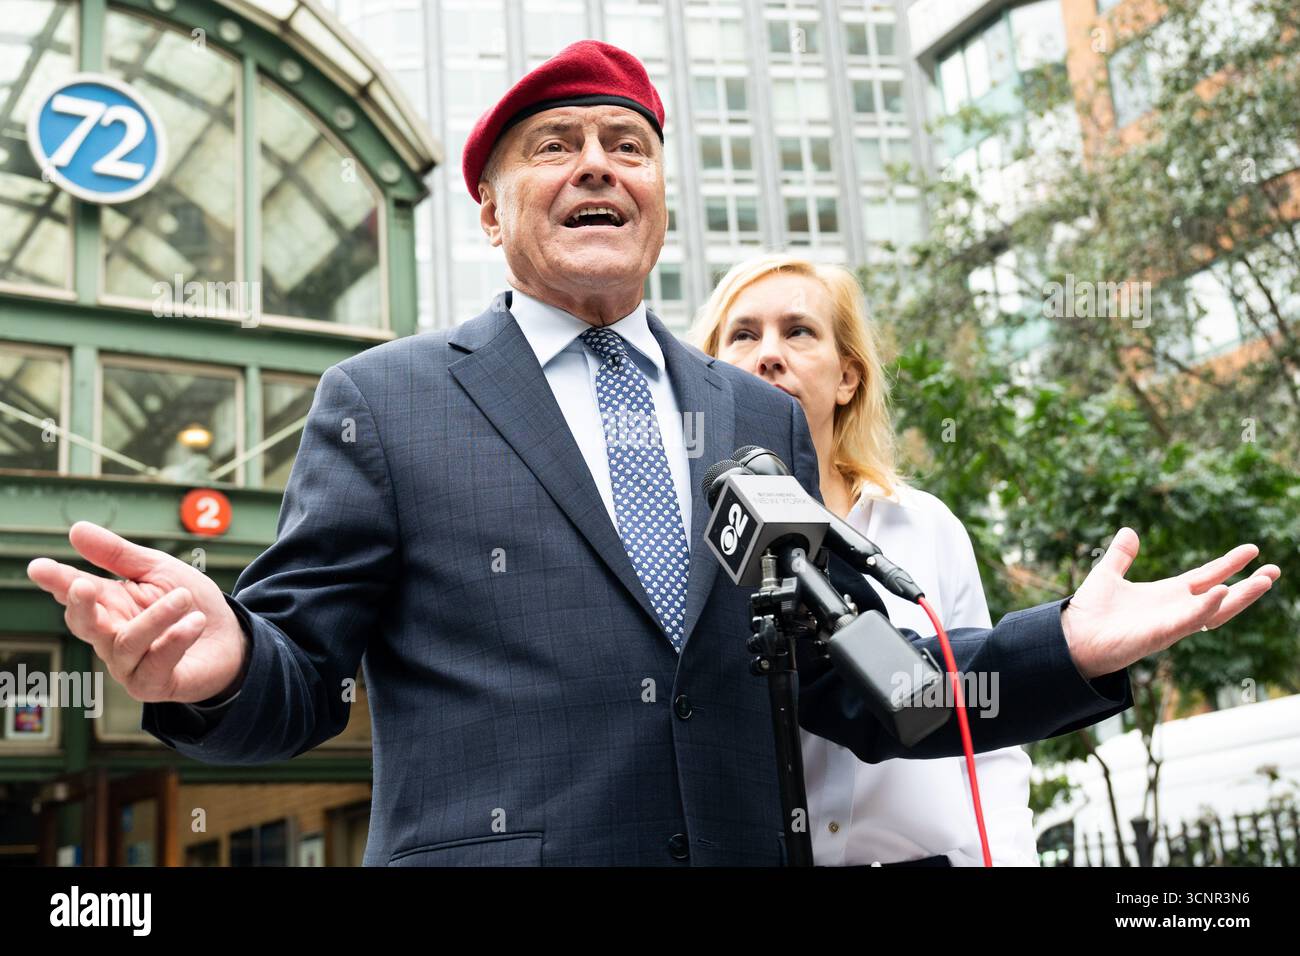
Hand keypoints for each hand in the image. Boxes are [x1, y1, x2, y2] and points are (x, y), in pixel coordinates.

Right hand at [27, 521, 246, 703]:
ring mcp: (129, 665)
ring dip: (155, 618)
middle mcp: (112, 636)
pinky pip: (155, 664)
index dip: (57, 581)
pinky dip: (175, 641)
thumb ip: (118, 555)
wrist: (232, 638)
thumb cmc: (191, 605)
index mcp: (109, 605)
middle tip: (82, 584)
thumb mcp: (158, 571)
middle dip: (80, 605)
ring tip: (183, 598)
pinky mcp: (153, 685)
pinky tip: (195, 624)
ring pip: (125, 643)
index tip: (37, 567)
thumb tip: (75, 529)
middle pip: (85, 625)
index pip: (76, 593)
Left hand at [1061, 528, 1280, 679]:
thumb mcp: (1107, 574)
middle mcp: (1175, 609)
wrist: (1070, 637)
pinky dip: (1207, 607)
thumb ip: (1121, 555)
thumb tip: (1129, 531)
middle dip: (1248, 584)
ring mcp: (1171, 623)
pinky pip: (1190, 621)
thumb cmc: (1089, 613)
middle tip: (1275, 570)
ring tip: (1264, 580)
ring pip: (1215, 611)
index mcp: (1166, 595)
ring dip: (1240, 597)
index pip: (1205, 577)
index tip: (1252, 549)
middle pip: (1221, 595)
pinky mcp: (1161, 634)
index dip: (1228, 564)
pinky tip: (1222, 591)